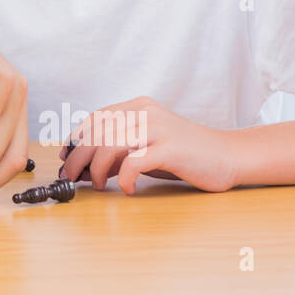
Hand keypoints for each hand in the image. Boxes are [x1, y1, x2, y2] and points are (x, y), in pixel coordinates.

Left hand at [59, 97, 239, 193]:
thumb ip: (118, 151)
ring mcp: (159, 128)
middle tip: (72, 177)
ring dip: (97, 169)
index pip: (95, 118)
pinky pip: (134, 162)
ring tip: (99, 185)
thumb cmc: (184, 155)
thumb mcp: (146, 146)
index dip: (76, 138)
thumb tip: (86, 167)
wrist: (228, 156)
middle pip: (98, 132)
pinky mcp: (170, 148)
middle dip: (79, 157)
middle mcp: (146, 112)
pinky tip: (127, 188)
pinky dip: (123, 178)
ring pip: (110, 144)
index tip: (65, 157)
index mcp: (138, 106)